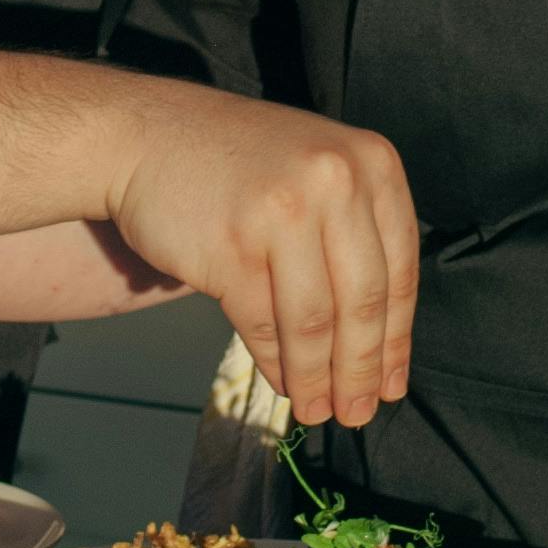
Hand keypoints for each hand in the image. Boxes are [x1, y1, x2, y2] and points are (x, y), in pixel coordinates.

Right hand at [105, 92, 417, 430]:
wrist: (148, 136)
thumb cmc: (239, 164)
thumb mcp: (319, 172)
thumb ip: (355, 236)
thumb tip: (379, 345)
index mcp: (372, 164)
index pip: (399, 270)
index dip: (396, 338)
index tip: (393, 383)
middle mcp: (335, 182)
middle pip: (362, 301)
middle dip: (361, 369)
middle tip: (358, 411)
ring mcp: (283, 213)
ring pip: (315, 322)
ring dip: (318, 378)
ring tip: (318, 411)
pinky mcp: (233, 247)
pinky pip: (264, 323)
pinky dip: (276, 363)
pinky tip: (283, 383)